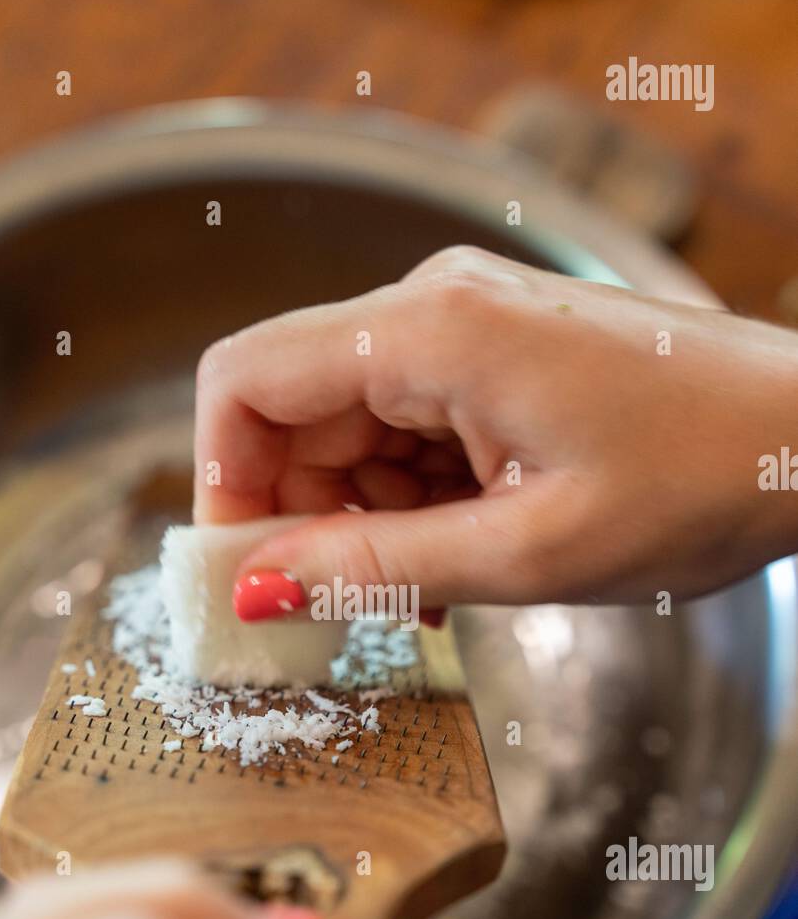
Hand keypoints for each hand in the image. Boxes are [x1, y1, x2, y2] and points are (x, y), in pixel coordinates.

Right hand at [195, 246, 797, 607]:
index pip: (247, 380)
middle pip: (291, 411)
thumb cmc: (698, 480)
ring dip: (360, 518)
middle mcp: (434, 309)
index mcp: (433, 331)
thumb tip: (256, 587)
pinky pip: (404, 432)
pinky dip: (408, 501)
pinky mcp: (491, 357)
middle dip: (299, 516)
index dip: (222, 482)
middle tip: (339, 609)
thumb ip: (377, 567)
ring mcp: (464, 328)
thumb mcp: (527, 551)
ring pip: (346, 430)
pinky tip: (456, 553)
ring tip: (427, 588)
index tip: (246, 574)